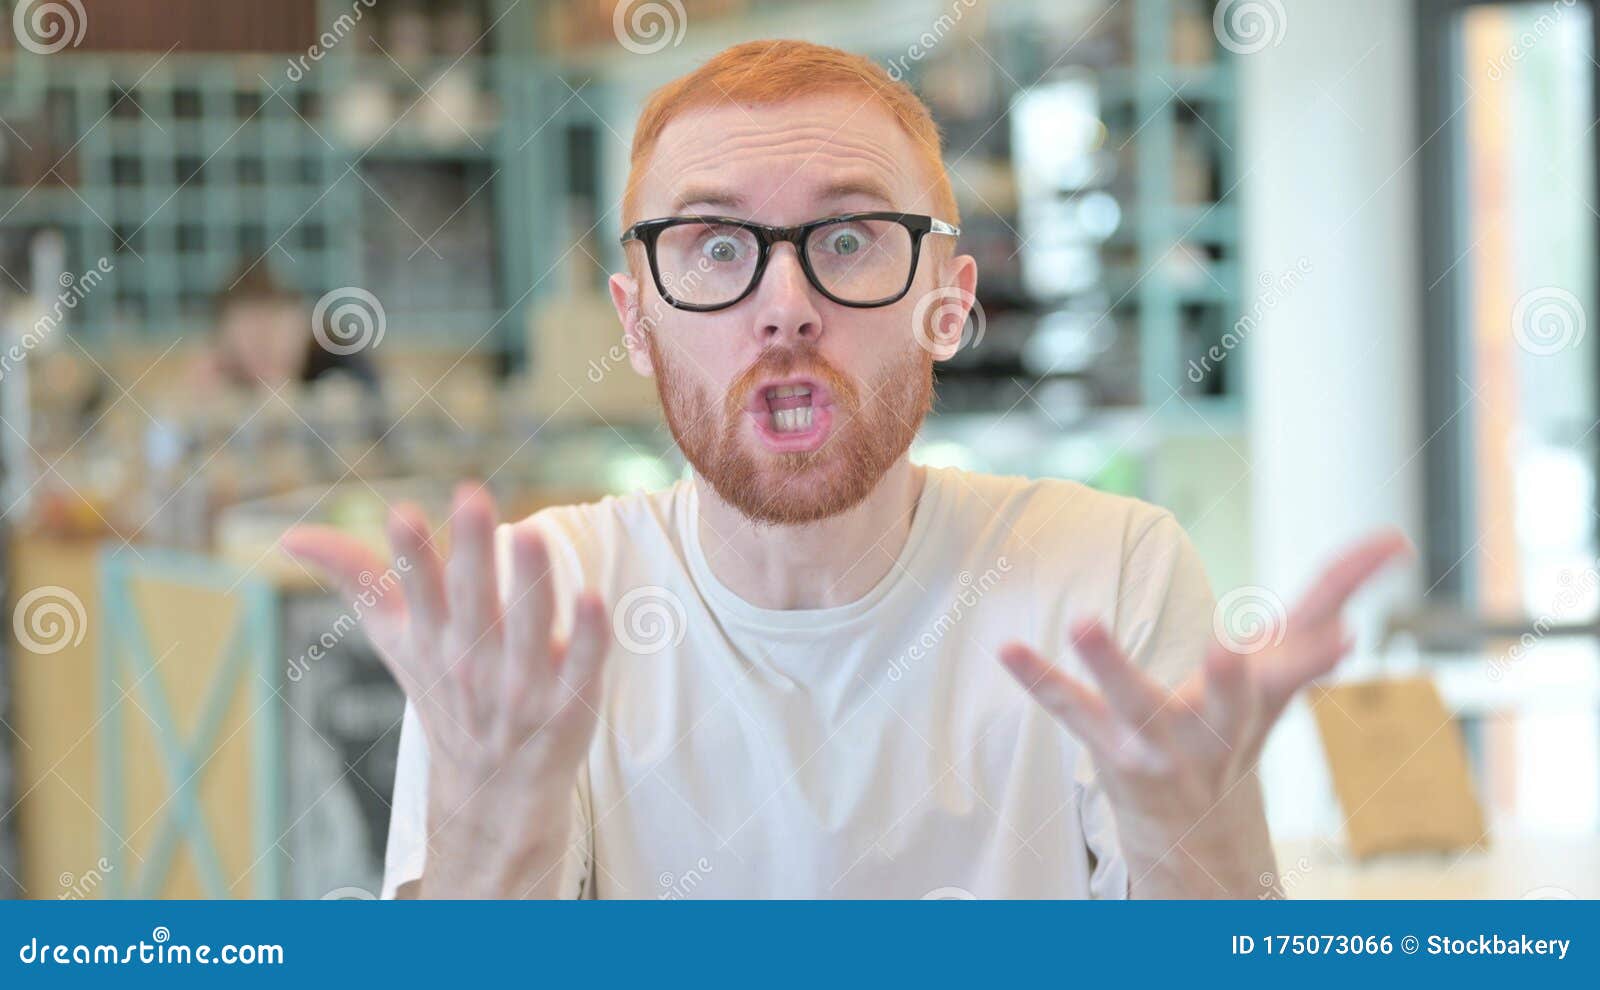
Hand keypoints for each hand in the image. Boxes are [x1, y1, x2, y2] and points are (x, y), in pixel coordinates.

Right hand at [280, 482, 609, 895]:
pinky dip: (588, 640)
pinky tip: (595, 600)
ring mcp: (521, 684)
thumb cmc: (445, 691)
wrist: (494, 789)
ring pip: (527, 627)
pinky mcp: (569, 702)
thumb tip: (289, 536)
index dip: (411, 554)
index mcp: (432, 636)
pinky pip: (580, 668)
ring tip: (533, 533)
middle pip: (471, 598)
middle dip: (470, 550)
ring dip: (530, 582)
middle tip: (471, 496)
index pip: (417, 590)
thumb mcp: (396, 639)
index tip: (402, 512)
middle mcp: (472, 659)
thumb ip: (355, 580)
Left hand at [997, 529, 1412, 896]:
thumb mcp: (1286, 666)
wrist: (1194, 824)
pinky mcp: (1111, 749)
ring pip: (1137, 707)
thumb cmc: (1238, 719)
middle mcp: (1217, 727)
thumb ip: (1333, 594)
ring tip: (1083, 622)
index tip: (1350, 633)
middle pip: (1229, 703)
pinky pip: (1071, 712)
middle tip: (1229, 647)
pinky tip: (1007, 648)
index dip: (1323, 648)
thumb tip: (1395, 540)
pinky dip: (1039, 680)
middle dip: (1232, 678)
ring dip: (1111, 667)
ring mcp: (1161, 743)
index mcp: (1262, 699)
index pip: (1301, 663)